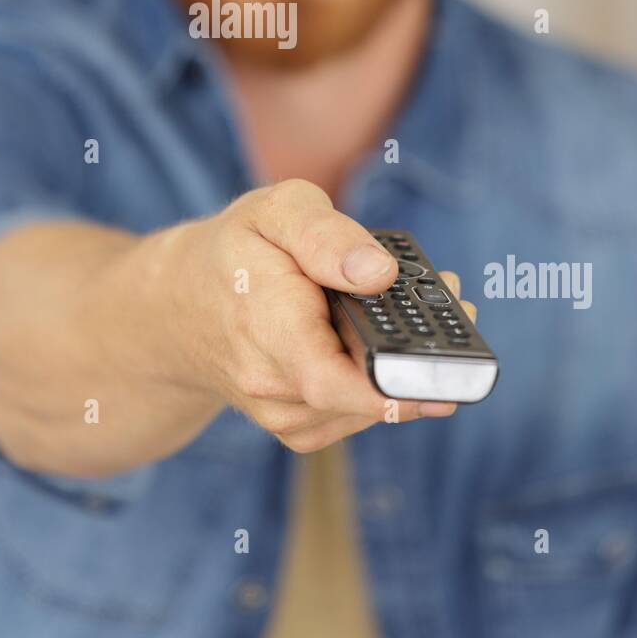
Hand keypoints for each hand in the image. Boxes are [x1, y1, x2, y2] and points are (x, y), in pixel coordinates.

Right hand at [165, 179, 472, 453]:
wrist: (180, 306)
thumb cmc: (236, 251)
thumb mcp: (274, 212)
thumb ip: (325, 235)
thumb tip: (379, 273)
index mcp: (263, 324)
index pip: (328, 380)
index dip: (391, 387)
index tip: (440, 373)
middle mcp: (269, 383)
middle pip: (364, 394)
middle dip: (419, 358)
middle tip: (456, 306)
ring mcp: (283, 413)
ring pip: (367, 408)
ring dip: (405, 370)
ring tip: (424, 316)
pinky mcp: (297, 426)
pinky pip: (356, 415)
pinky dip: (382, 385)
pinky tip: (388, 347)